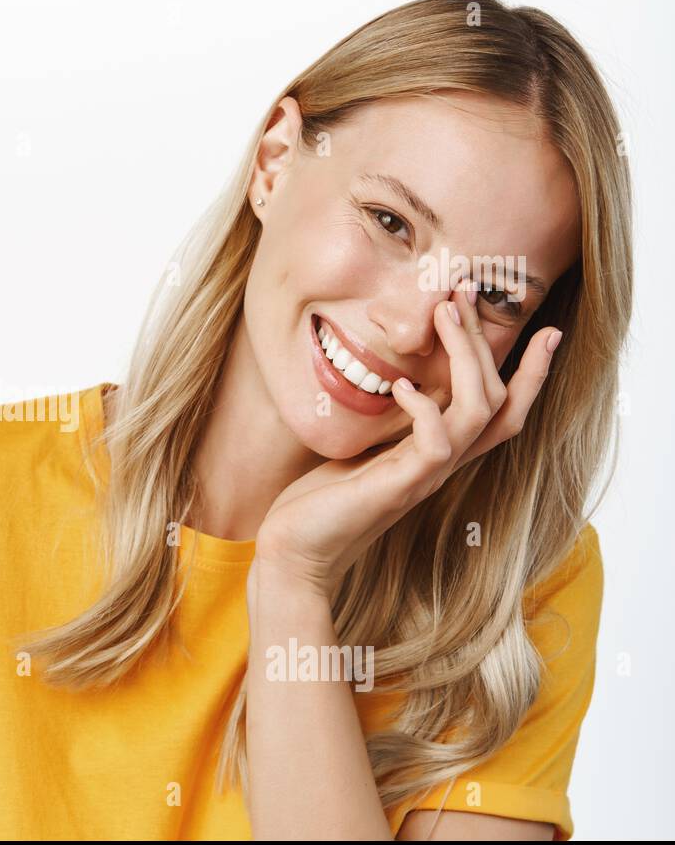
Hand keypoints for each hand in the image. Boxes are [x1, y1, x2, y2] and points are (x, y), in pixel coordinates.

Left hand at [250, 291, 561, 600]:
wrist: (296, 552)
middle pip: (496, 399)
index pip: (502, 411)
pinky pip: (434, 445)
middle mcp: (441, 464)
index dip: (530, 373)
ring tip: (443, 315)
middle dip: (486, 341)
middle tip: (463, 292)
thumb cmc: (321, 501)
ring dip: (465, 358)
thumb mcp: (360, 448)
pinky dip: (426, 410)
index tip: (548, 329)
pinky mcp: (398, 487)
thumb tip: (392, 380)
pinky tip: (403, 386)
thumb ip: (386, 422)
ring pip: (476, 412)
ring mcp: (423, 476)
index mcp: (437, 453)